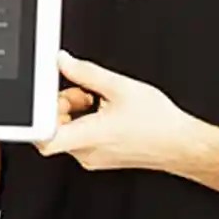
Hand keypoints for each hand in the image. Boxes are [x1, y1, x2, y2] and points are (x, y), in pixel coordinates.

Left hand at [36, 50, 205, 171]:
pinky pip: (79, 136)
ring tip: (98, 102)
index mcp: (89, 136)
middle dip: (61, 104)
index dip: (38, 118)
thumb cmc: (158, 122)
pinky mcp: (98, 157)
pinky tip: (103, 112)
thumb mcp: (120, 87)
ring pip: (66, 130)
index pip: (44, 138)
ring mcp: (91, 157)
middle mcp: (86, 152)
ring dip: (74, 111)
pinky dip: (84, 121)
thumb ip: (86, 72)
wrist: (180, 143)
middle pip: (53, 127)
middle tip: (83, 93)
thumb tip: (62, 61)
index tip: (47, 99)